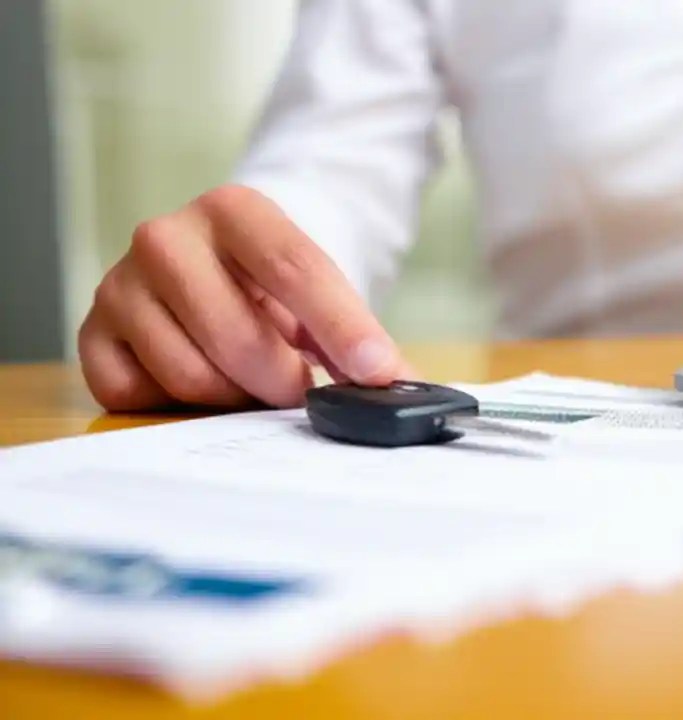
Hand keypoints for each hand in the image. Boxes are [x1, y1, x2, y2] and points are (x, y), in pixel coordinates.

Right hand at [79, 185, 414, 411]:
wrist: (211, 267)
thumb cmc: (272, 286)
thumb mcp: (318, 294)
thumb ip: (354, 335)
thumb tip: (398, 385)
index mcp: (235, 210)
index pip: (296, 269)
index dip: (341, 328)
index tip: (376, 372)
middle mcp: (167, 236)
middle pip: (238, 336)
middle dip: (281, 382)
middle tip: (298, 392)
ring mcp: (121, 283)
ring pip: (189, 374)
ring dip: (232, 396)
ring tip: (247, 381)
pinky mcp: (92, 331)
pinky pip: (138, 393)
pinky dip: (176, 405)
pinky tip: (197, 381)